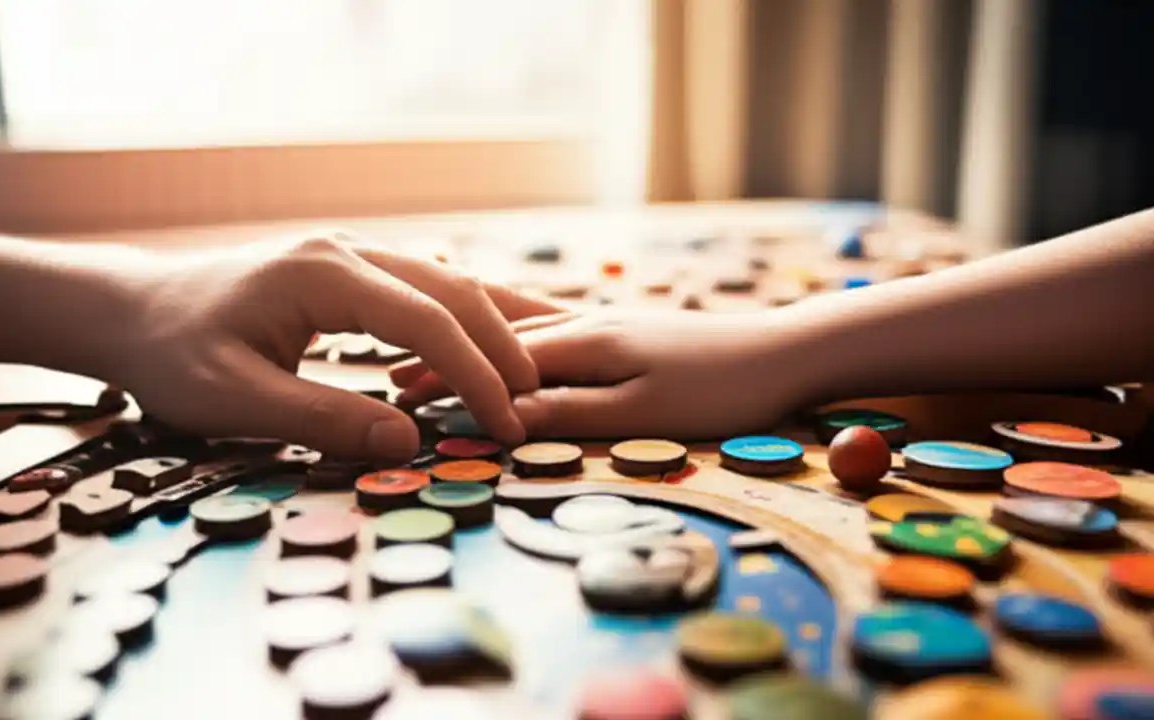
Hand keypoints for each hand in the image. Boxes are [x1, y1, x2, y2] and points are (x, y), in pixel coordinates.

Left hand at [108, 233, 560, 460]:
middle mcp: (348, 250)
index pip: (428, 321)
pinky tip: (486, 346)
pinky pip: (425, 288)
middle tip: (532, 406)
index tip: (506, 425)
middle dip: (502, 348)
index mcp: (324, 274)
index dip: (475, 375)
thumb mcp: (233, 399)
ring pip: (448, 281)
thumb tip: (409, 444)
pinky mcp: (348, 270)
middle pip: (453, 290)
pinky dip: (464, 318)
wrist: (131, 310)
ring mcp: (351, 253)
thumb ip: (321, 418)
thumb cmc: (172, 355)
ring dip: (493, 327)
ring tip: (532, 374)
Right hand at [393, 308, 817, 439]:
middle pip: (502, 341)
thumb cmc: (719, 391)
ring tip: (439, 359)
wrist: (787, 352)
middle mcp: (589, 323)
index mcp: (585, 342)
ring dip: (480, 348)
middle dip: (450, 358)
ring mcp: (610, 322)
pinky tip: (513, 347)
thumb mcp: (641, 413)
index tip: (397, 389)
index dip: (446, 374)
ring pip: (527, 332)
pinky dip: (517, 343)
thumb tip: (500, 416)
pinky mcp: (629, 331)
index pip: (496, 359)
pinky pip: (555, 333)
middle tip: (398, 378)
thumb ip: (568, 413)